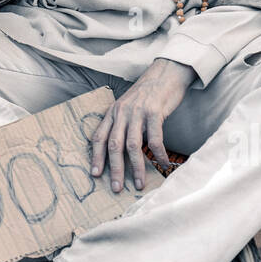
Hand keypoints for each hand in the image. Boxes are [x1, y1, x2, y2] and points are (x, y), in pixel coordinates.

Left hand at [91, 58, 196, 192]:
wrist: (165, 73)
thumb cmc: (148, 94)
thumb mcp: (128, 106)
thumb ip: (123, 124)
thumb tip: (122, 152)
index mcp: (113, 112)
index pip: (99, 136)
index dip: (96, 156)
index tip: (95, 174)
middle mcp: (122, 112)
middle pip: (114, 144)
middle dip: (115, 169)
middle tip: (116, 188)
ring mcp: (138, 112)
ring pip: (133, 145)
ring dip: (136, 167)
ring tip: (139, 183)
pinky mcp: (154, 112)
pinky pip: (155, 139)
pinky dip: (158, 154)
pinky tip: (163, 163)